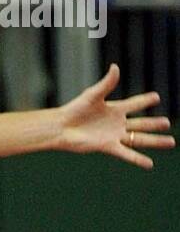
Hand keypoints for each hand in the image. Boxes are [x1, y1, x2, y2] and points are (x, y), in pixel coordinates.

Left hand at [58, 64, 174, 169]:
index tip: (156, 97)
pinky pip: (126, 153)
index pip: (135, 103)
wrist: (62, 127)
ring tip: (170, 142)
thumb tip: (115, 67)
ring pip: (138, 138)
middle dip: (154, 123)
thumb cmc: (75, 109)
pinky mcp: (108, 146)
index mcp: (115, 108)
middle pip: (141, 123)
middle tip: (168, 123)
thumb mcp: (93, 95)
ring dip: (154, 141)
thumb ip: (107, 83)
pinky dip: (138, 159)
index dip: (145, 100)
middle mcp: (117, 123)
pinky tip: (150, 164)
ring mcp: (114, 135)